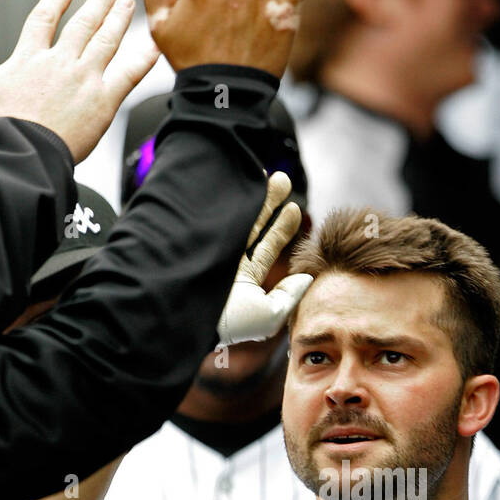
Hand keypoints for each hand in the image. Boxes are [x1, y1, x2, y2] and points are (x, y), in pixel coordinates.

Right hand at [0, 0, 158, 163]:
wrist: (22, 152)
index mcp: (30, 56)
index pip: (44, 18)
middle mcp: (60, 61)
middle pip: (83, 24)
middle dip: (98, 3)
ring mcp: (84, 78)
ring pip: (106, 40)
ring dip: (119, 19)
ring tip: (127, 4)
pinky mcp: (104, 101)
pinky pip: (129, 75)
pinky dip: (143, 59)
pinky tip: (153, 46)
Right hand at [216, 171, 311, 346]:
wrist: (191, 318)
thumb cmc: (233, 324)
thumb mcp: (270, 315)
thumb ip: (290, 295)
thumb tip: (307, 278)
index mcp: (245, 284)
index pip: (266, 250)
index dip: (281, 229)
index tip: (294, 208)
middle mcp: (229, 266)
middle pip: (253, 228)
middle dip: (269, 204)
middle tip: (284, 179)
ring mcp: (215, 253)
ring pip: (239, 219)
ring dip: (256, 197)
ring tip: (273, 175)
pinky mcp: (201, 241)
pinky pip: (220, 216)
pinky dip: (232, 200)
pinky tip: (246, 179)